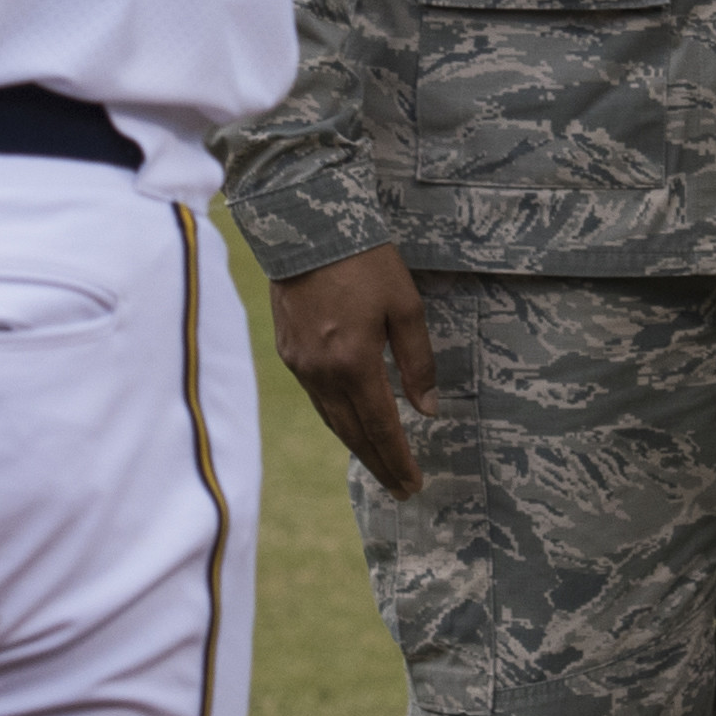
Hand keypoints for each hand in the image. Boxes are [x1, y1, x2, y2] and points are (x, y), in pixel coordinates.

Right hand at [270, 243, 442, 496]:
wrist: (307, 227)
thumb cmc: (365, 261)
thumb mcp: (405, 306)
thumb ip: (418, 361)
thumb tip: (427, 409)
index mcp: (354, 363)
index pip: (381, 427)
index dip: (398, 458)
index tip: (414, 484)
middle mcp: (322, 372)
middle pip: (353, 433)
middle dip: (379, 464)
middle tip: (400, 489)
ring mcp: (300, 364)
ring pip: (331, 419)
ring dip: (357, 445)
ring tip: (379, 464)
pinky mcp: (288, 351)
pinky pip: (316, 398)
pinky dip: (337, 418)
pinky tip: (350, 424)